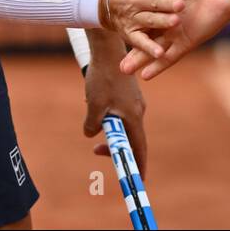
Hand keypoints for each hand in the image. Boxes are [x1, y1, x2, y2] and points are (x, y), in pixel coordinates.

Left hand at [82, 43, 148, 176]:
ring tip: (93, 121)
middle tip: (96, 150)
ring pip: (125, 125)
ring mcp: (135, 103)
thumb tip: (91, 134)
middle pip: (131, 139)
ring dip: (110, 131)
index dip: (138, 166)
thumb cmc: (102, 77)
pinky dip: (111, 119)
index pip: (138, 148)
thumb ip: (92, 125)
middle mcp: (138, 111)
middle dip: (115, 148)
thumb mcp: (93, 105)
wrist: (108, 50)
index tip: (137, 180)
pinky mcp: (129, 96)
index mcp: (133, 117)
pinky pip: (122, 114)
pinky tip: (95, 105)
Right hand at [98, 0, 184, 58]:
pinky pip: (142, 44)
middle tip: (180, 4)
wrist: (109, 2)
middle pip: (154, 3)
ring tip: (174, 23)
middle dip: (165, 3)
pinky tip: (157, 57)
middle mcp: (139, 1)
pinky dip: (149, 51)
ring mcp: (138, 19)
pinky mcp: (137, 36)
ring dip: (161, 23)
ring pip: (151, 22)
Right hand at [119, 0, 229, 79]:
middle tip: (119, 63)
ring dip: (140, 60)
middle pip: (148, 38)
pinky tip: (145, 76)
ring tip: (124, 71)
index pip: (147, 17)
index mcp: (168, 7)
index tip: (119, 28)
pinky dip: (158, 66)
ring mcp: (178, 33)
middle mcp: (172, 22)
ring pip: (155, 50)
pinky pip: (171, 57)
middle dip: (134, 51)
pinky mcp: (187, 41)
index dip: (134, 23)